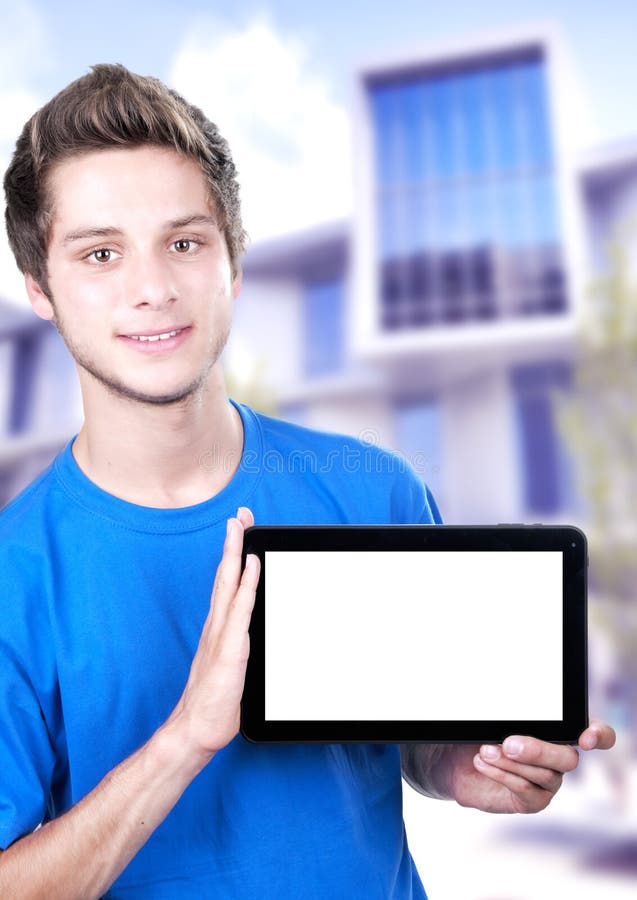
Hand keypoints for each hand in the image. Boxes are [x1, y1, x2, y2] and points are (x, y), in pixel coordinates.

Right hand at [167, 506, 259, 764]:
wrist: (195, 731)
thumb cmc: (216, 703)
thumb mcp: (236, 669)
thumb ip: (244, 647)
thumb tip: (260, 636)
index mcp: (220, 629)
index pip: (229, 584)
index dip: (234, 556)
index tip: (241, 531)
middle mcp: (218, 626)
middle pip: (226, 576)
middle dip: (233, 544)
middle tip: (239, 515)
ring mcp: (221, 636)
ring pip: (230, 586)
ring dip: (237, 554)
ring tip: (241, 527)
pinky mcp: (228, 650)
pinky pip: (240, 611)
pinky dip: (247, 585)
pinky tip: (253, 566)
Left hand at [447, 719, 615, 813]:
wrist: (455, 759)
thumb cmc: (480, 731)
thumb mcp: (492, 716)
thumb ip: (507, 709)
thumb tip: (505, 699)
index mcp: (560, 731)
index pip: (597, 733)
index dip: (598, 736)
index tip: (585, 739)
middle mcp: (560, 757)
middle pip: (568, 758)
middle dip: (539, 751)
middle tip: (508, 744)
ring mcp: (548, 781)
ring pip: (545, 775)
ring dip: (511, 762)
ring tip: (484, 751)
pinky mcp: (532, 800)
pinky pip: (526, 791)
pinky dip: (502, 774)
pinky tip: (482, 762)